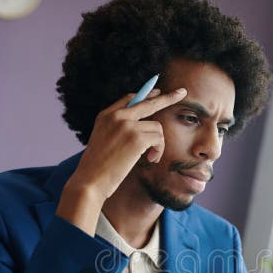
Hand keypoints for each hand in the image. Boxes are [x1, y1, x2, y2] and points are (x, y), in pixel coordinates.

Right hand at [70, 87, 187, 200]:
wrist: (90, 180)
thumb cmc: (97, 167)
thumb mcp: (104, 140)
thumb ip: (118, 128)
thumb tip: (142, 126)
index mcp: (106, 115)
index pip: (130, 99)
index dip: (147, 94)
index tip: (159, 92)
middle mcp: (116, 116)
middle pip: (149, 102)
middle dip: (168, 97)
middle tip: (182, 92)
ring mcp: (127, 125)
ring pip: (157, 127)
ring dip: (158, 144)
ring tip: (150, 157)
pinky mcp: (136, 138)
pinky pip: (159, 139)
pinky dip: (158, 151)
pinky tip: (150, 160)